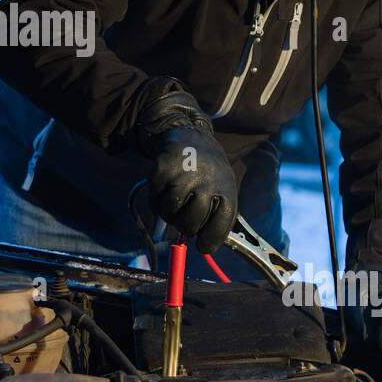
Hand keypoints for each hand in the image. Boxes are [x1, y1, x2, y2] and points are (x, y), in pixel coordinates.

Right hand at [132, 82, 236, 252]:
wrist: (188, 134)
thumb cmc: (207, 169)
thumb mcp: (221, 185)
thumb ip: (216, 213)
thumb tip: (205, 245)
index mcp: (226, 188)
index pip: (220, 225)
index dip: (210, 241)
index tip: (202, 247)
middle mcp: (207, 181)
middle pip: (191, 223)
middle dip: (186, 227)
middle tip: (185, 221)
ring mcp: (183, 175)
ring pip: (170, 214)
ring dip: (169, 214)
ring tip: (176, 201)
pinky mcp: (162, 169)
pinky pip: (154, 201)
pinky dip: (156, 201)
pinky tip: (165, 189)